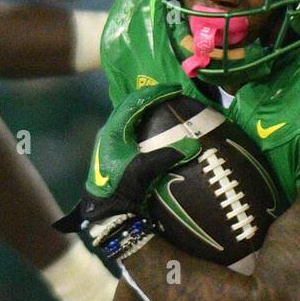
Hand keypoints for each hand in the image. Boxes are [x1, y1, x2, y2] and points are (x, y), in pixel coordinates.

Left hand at [56, 86, 203, 258]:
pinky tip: (154, 131)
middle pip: (130, 105)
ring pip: (129, 117)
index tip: (174, 89)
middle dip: (150, 98)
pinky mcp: (114, 153)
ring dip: (146, 111)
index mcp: (113, 130)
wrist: (104, 212)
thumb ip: (168, 155)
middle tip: (170, 95)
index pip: (135, 101)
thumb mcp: (144, 170)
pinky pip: (129, 130)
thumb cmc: (119, 188)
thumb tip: (195, 145)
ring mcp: (110, 143)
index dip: (156, 92)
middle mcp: (109, 132)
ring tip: (164, 109)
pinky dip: (143, 125)